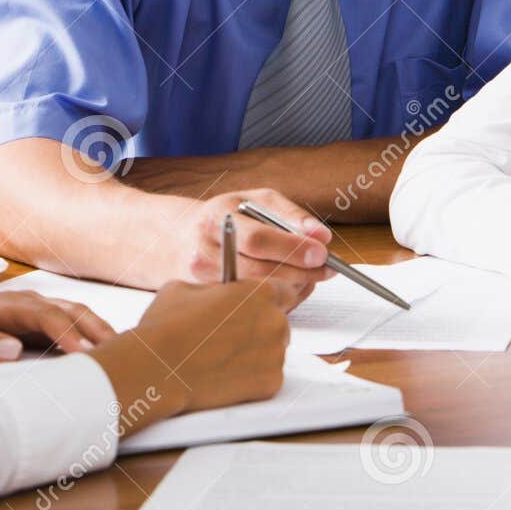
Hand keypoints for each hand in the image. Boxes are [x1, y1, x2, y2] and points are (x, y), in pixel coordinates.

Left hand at [0, 280, 115, 361]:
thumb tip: (15, 350)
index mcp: (7, 306)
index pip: (46, 317)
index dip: (67, 333)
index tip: (84, 352)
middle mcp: (26, 302)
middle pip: (71, 310)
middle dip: (97, 328)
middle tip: (123, 351)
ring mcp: (33, 308)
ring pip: (74, 312)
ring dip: (98, 328)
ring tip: (123, 350)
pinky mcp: (34, 319)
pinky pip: (68, 320)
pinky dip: (89, 330)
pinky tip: (102, 346)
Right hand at [91, 280, 289, 430]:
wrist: (159, 370)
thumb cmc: (168, 327)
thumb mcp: (185, 289)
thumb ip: (213, 289)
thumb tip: (217, 293)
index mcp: (259, 292)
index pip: (283, 290)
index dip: (268, 299)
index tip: (258, 306)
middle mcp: (274, 321)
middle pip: (278, 322)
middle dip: (259, 328)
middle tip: (231, 336)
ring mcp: (275, 354)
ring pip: (273, 351)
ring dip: (256, 353)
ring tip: (223, 358)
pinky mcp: (271, 383)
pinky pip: (268, 376)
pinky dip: (252, 377)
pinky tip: (226, 374)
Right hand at [177, 188, 333, 305]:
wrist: (183, 241)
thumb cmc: (227, 217)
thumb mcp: (256, 201)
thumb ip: (290, 215)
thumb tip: (321, 236)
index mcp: (215, 219)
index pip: (257, 240)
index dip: (292, 248)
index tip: (321, 253)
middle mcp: (204, 253)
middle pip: (259, 273)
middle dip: (300, 272)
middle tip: (327, 269)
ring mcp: (205, 283)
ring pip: (259, 295)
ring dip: (292, 287)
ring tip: (308, 274)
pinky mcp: (211, 304)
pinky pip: (255, 307)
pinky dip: (279, 299)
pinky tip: (287, 284)